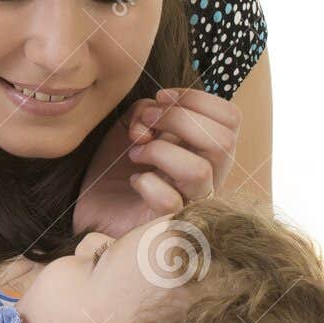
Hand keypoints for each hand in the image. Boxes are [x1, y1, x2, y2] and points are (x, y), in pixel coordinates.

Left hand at [74, 87, 241, 235]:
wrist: (93, 204)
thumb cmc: (118, 165)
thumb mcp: (131, 124)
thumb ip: (148, 109)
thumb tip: (156, 113)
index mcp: (206, 148)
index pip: (230, 118)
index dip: (198, 99)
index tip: (161, 97)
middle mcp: (209, 175)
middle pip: (223, 141)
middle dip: (179, 120)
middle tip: (145, 124)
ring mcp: (193, 202)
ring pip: (199, 171)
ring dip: (160, 152)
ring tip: (135, 154)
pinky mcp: (169, 225)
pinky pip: (169, 201)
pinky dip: (146, 183)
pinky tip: (134, 181)